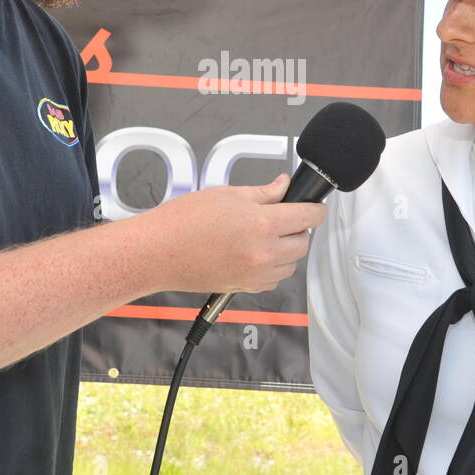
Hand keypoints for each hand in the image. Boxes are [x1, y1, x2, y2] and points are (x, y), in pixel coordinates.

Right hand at [139, 174, 326, 294]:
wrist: (158, 252)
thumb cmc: (183, 221)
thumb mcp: (227, 195)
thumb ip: (262, 193)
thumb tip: (282, 186)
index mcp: (262, 225)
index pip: (307, 217)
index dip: (315, 209)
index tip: (315, 206)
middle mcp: (264, 254)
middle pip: (303, 243)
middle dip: (298, 228)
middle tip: (282, 217)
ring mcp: (255, 274)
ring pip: (291, 265)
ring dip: (286, 250)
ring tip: (265, 237)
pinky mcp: (244, 288)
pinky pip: (273, 280)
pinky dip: (272, 268)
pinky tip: (255, 254)